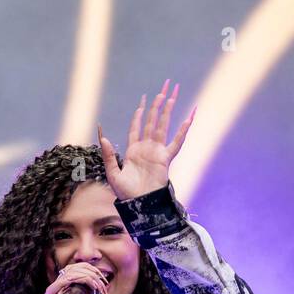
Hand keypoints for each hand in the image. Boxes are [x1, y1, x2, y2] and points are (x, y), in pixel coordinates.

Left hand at [98, 79, 195, 201]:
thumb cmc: (126, 194)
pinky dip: (183, 129)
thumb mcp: (112, 174)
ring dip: (167, 110)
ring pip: (163, 126)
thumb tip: (103, 137)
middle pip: (152, 121)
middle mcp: (146, 148)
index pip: (136, 127)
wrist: (140, 204)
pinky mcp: (166, 158)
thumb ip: (109, 155)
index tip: (143, 102)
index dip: (139, 115)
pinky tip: (189, 117)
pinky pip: (176, 142)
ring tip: (171, 94)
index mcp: (133, 151)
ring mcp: (157, 152)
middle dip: (157, 104)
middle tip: (163, 88)